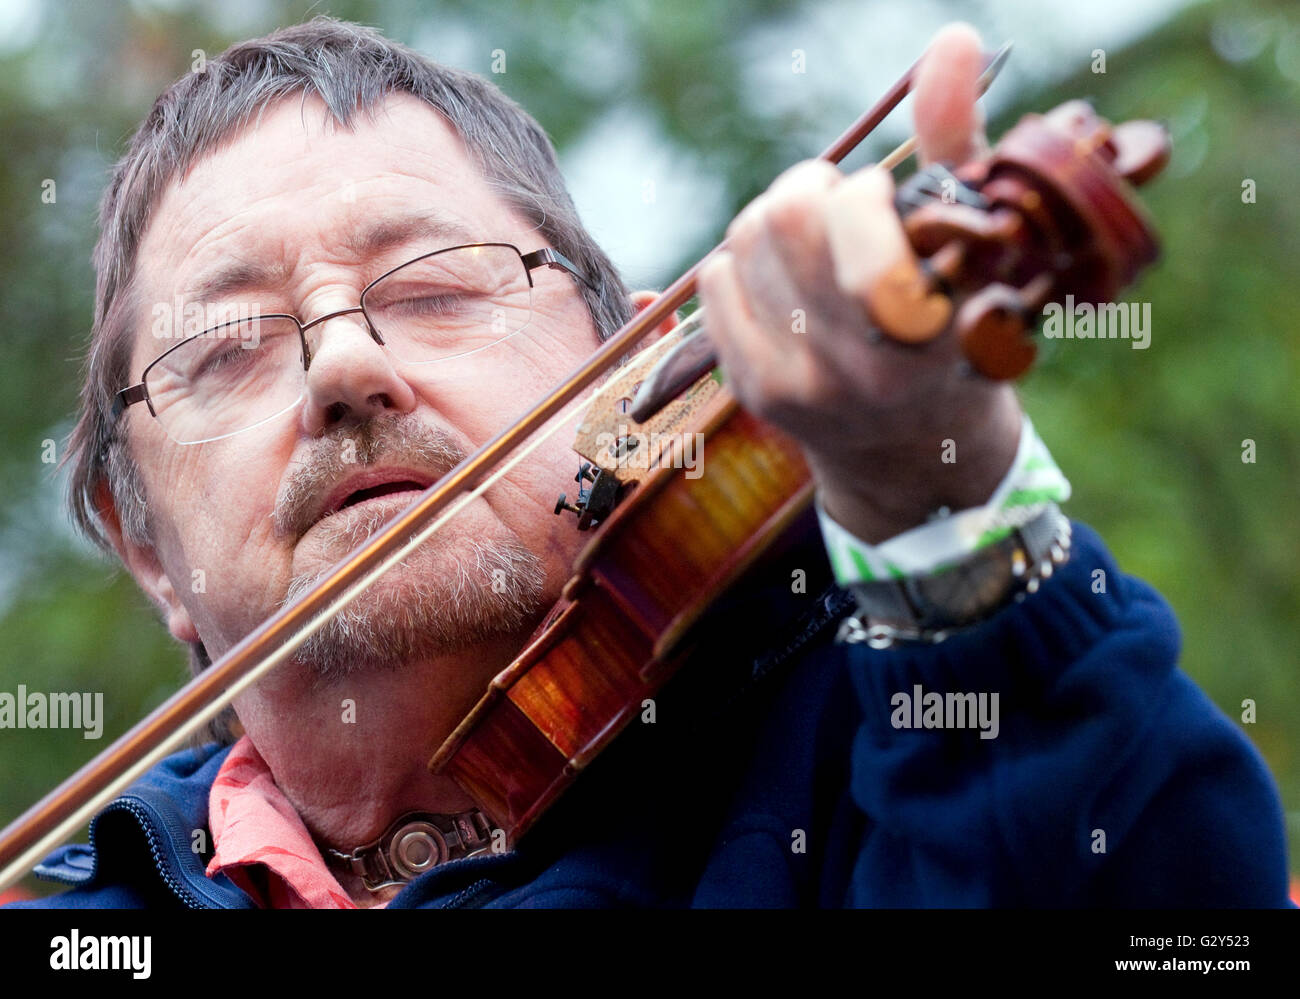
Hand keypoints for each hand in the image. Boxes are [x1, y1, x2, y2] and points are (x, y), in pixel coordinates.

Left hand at [697, 22, 1022, 543]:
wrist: (914, 448)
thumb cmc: (958, 325)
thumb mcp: (977, 240)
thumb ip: (959, 140)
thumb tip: (952, 42)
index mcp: (928, 327)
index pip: (851, 216)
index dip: (860, 196)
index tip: (883, 212)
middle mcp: (858, 367)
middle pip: (784, 212)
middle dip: (815, 192)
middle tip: (845, 217)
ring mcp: (796, 386)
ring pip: (744, 238)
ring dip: (779, 225)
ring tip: (820, 254)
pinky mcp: (751, 392)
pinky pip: (713, 281)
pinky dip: (744, 267)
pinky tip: (788, 291)